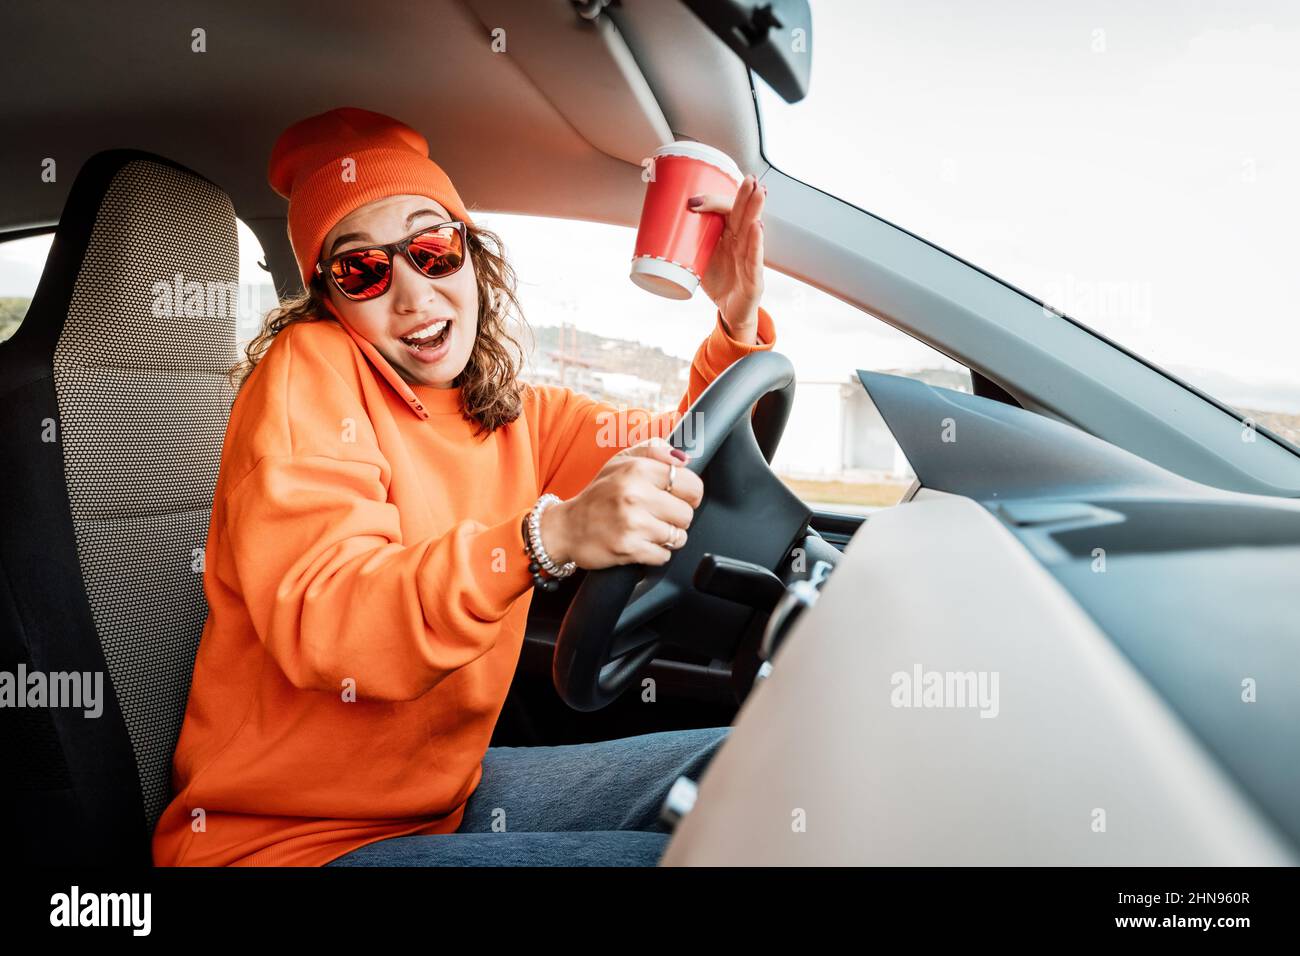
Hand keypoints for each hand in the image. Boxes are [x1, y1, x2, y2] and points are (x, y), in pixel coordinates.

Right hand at [540, 437, 703, 568]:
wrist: (566, 528)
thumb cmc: (598, 494)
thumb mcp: (621, 461)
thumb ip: (654, 450)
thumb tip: (684, 459)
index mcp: (637, 469)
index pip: (692, 485)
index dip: (688, 495)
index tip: (677, 497)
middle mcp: (635, 495)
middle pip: (687, 514)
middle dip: (676, 518)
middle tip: (657, 515)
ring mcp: (632, 524)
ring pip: (678, 537)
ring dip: (666, 537)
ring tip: (647, 529)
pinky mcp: (629, 549)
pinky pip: (664, 556)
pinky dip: (655, 553)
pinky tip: (640, 542)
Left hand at [688, 173, 765, 338]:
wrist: (729, 313)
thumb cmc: (718, 282)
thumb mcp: (700, 259)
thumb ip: (686, 244)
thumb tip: (652, 229)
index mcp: (730, 237)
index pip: (727, 213)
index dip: (713, 203)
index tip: (694, 199)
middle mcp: (742, 244)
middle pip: (744, 215)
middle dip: (746, 196)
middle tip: (748, 178)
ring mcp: (750, 259)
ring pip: (753, 230)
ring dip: (755, 211)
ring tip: (758, 192)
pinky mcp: (754, 278)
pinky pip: (755, 258)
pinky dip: (756, 242)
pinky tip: (757, 228)